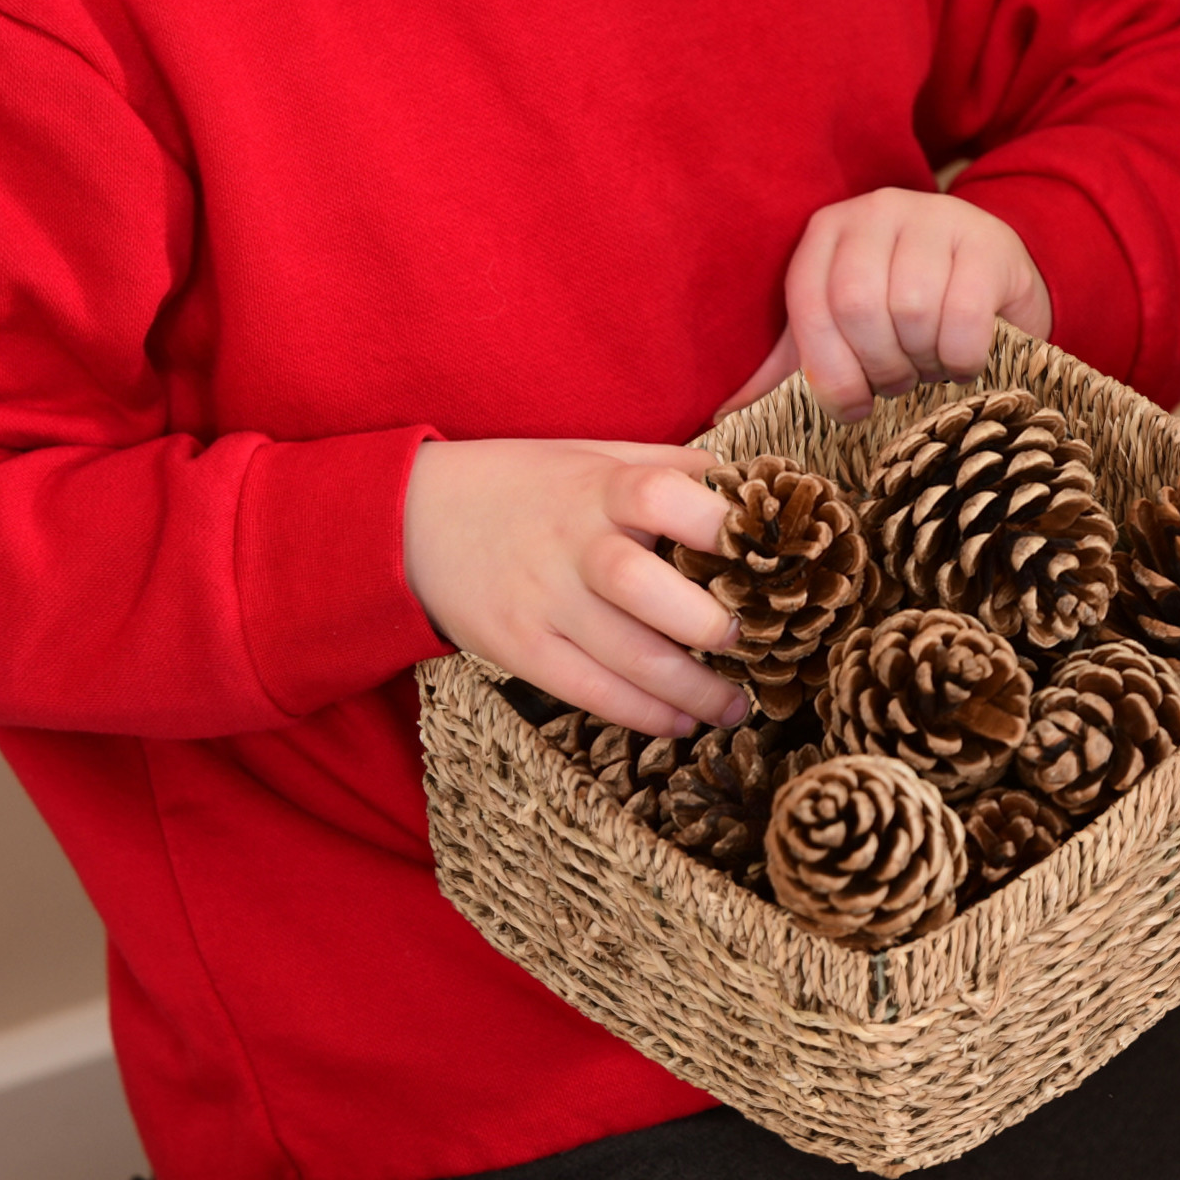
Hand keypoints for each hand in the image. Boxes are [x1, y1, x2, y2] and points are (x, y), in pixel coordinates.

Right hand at [403, 439, 751, 737]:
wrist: (413, 521)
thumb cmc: (524, 485)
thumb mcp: (590, 456)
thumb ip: (667, 469)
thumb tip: (756, 487)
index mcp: (597, 486)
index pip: (660, 494)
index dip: (717, 522)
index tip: (767, 552)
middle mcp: (570, 542)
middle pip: (640, 584)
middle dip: (705, 622)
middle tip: (750, 641)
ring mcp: (542, 600)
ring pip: (624, 654)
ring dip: (690, 690)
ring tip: (734, 706)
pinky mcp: (518, 647)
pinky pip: (587, 690)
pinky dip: (640, 714)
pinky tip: (680, 723)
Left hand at [715, 189, 1052, 422]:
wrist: (991, 279)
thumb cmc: (900, 314)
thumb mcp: (838, 336)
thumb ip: (785, 372)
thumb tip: (723, 420)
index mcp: (825, 233)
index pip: (810, 307)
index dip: (830, 372)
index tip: (853, 406)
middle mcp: (875, 212)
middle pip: (858, 308)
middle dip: (878, 367)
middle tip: (898, 384)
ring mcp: (935, 218)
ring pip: (911, 310)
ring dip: (921, 361)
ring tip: (929, 367)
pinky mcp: (987, 241)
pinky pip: (963, 315)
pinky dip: (960, 356)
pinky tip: (963, 362)